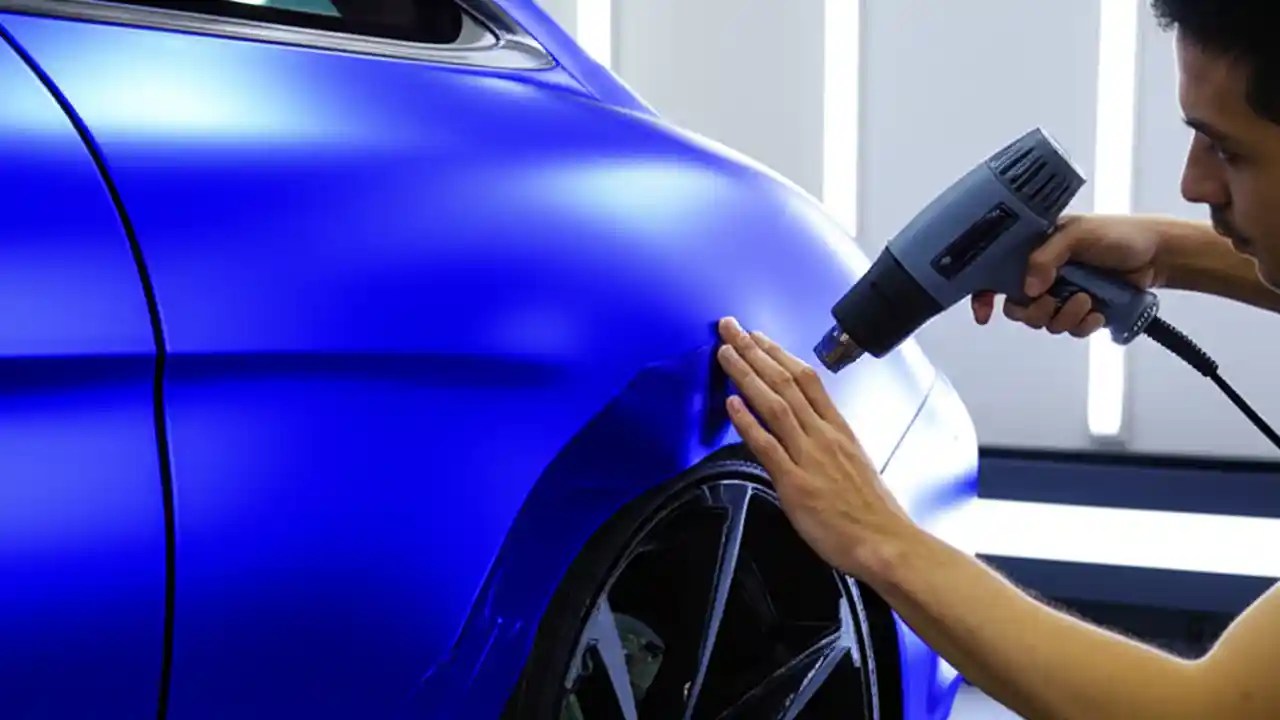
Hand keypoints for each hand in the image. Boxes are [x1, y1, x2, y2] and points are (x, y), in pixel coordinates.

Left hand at [713, 316, 916, 580]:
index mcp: (838, 430)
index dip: (779, 354)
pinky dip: (747, 421)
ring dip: (746, 374)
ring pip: (774, 405)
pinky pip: (767, 446)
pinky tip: (730, 402)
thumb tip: (807, 438)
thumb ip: (828, 448)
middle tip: (730, 327)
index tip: (758, 337)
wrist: (886, 543)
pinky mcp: (795, 483)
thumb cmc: (872, 513)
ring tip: (725, 352)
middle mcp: (823, 435)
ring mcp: (809, 457)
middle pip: (785, 382)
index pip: (807, 380)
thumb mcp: (854, 466)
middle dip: (755, 351)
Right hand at [971, 213, 1170, 336]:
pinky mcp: (1081, 312)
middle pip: (1017, 307)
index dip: (983, 295)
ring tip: (1087, 301)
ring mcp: (1062, 294)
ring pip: (1043, 322)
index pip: (995, 273)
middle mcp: (1042, 274)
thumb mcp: (1077, 234)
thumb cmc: (1119, 235)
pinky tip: (1097, 313)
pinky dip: (1082, 325)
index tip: (984, 313)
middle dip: (1034, 311)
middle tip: (1052, 301)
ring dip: (1063, 317)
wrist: (1159, 255)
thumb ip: (1046, 256)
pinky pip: (1069, 330)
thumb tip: (1027, 288)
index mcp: (1033, 250)